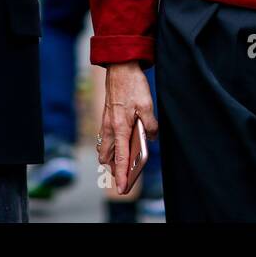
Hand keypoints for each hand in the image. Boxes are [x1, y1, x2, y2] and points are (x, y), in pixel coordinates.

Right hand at [98, 62, 158, 194]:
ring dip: (111, 158)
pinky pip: (105, 138)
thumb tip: (151, 137)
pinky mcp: (106, 117)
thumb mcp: (147, 106)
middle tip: (123, 176)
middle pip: (107, 157)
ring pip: (104, 148)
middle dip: (113, 169)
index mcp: (120, 127)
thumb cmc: (133, 85)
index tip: (122, 188)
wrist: (120, 68)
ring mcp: (106, 122)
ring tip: (122, 163)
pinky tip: (121, 143)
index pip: (121, 158)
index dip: (122, 175)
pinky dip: (111, 145)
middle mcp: (110, 127)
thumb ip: (150, 125)